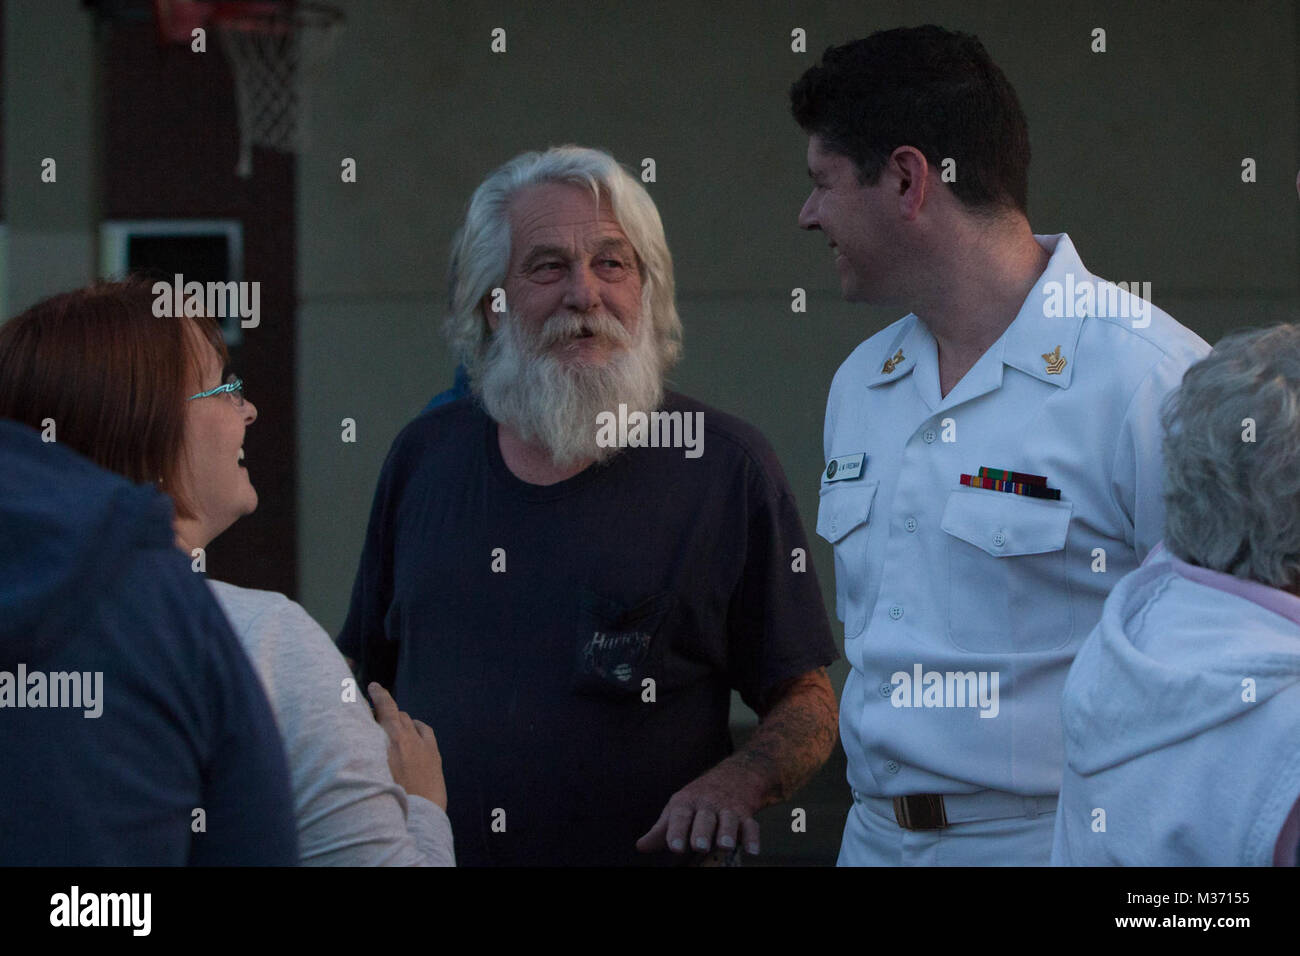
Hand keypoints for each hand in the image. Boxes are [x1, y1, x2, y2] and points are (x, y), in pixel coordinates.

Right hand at [368, 682, 446, 809]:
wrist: (417, 817)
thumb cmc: (387, 799)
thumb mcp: (371, 772)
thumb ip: (367, 750)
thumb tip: (364, 738)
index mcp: (387, 741)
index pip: (382, 709)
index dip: (378, 694)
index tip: (373, 686)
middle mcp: (404, 738)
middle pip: (394, 714)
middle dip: (385, 711)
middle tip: (377, 713)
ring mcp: (421, 745)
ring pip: (409, 721)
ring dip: (400, 720)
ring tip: (393, 725)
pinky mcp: (433, 754)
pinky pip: (425, 730)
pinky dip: (417, 727)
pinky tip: (414, 730)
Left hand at [635, 761, 764, 856]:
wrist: (735, 774)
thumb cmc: (699, 799)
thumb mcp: (678, 808)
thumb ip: (661, 830)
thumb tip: (640, 846)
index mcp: (686, 803)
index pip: (679, 816)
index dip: (676, 831)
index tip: (674, 846)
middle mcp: (707, 804)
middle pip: (705, 817)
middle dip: (702, 831)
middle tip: (699, 846)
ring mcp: (728, 808)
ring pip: (729, 819)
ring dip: (727, 832)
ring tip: (725, 846)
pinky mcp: (746, 814)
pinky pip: (751, 825)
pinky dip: (753, 837)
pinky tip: (753, 850)